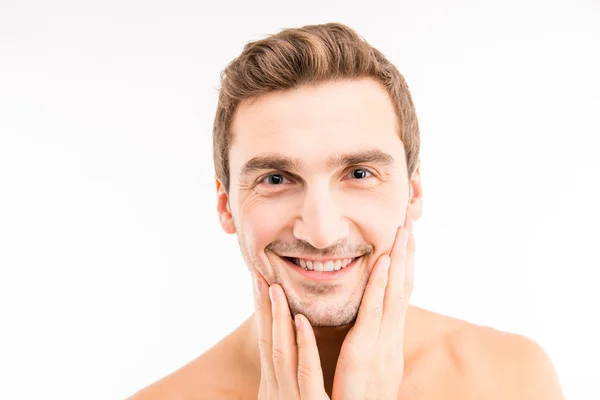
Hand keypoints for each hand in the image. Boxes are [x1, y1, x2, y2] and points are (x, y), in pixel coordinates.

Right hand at [252, 272, 329, 398]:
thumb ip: (293, 383)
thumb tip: (294, 354)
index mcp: (275, 390)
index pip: (266, 345)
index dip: (262, 315)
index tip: (260, 285)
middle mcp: (278, 393)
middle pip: (268, 343)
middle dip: (262, 309)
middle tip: (260, 276)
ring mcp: (292, 399)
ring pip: (281, 353)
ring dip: (278, 318)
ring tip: (275, 287)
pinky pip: (308, 373)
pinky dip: (304, 345)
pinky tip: (301, 320)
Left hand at [332, 219, 414, 399]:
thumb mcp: (369, 369)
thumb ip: (370, 344)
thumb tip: (372, 324)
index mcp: (388, 341)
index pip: (399, 295)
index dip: (404, 266)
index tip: (405, 238)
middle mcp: (390, 340)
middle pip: (401, 289)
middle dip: (406, 255)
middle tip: (410, 222)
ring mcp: (380, 347)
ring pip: (392, 295)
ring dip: (397, 261)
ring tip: (399, 232)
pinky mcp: (364, 356)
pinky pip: (371, 317)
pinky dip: (376, 289)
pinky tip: (380, 264)